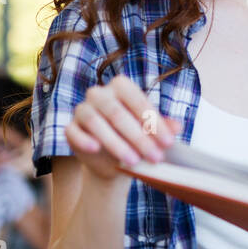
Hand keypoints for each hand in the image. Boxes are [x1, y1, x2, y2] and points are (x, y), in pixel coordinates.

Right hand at [63, 75, 178, 180]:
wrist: (112, 161)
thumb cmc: (135, 139)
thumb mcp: (151, 133)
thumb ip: (164, 128)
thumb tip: (177, 126)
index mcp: (121, 86)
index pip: (138, 101)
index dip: (154, 122)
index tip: (169, 143)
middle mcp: (99, 93)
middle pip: (117, 113)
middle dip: (138, 137)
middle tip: (155, 157)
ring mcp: (82, 109)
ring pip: (95, 121)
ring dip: (115, 142)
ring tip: (133, 161)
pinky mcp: (70, 128)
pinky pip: (73, 131)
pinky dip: (84, 139)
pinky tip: (95, 149)